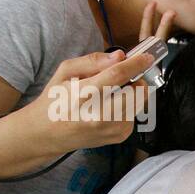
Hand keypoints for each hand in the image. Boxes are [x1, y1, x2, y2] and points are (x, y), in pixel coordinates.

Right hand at [27, 1, 175, 156]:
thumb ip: (92, 61)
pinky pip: (134, 115)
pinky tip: (109, 108)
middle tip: (125, 77)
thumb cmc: (55, 100)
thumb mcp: (65, 72)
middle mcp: (99, 115)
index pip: (117, 76)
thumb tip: (119, 56)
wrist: (47, 134)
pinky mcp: (119, 136)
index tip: (147, 57)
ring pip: (138, 104)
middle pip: (136, 93)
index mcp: (83, 95)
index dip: (135, 64)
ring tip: (110, 94)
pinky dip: (127, 107)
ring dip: (131, 94)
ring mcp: (111, 128)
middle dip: (137, 81)